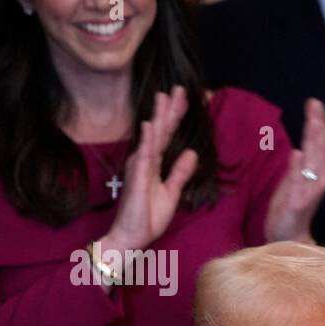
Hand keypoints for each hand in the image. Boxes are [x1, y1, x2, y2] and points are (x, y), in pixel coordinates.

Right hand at [102, 85, 198, 258]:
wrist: (132, 237)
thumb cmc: (148, 216)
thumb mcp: (171, 192)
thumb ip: (180, 172)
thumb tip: (192, 153)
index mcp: (154, 164)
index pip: (167, 136)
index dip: (175, 117)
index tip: (184, 98)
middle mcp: (145, 161)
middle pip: (160, 130)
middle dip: (169, 110)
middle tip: (177, 88)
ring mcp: (140, 168)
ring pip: (152, 138)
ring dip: (159, 117)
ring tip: (164, 96)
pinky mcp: (136, 178)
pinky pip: (143, 157)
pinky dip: (147, 141)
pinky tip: (150, 125)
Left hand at [263, 97, 324, 242]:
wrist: (286, 242)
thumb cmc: (289, 217)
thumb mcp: (291, 188)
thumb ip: (295, 171)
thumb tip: (298, 152)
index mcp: (314, 176)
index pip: (319, 147)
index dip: (318, 126)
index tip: (315, 104)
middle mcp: (316, 182)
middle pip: (319, 150)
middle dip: (318, 127)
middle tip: (315, 105)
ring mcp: (308, 193)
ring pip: (314, 163)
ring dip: (315, 141)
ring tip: (314, 121)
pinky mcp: (298, 204)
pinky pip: (301, 183)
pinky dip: (300, 168)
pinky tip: (299, 153)